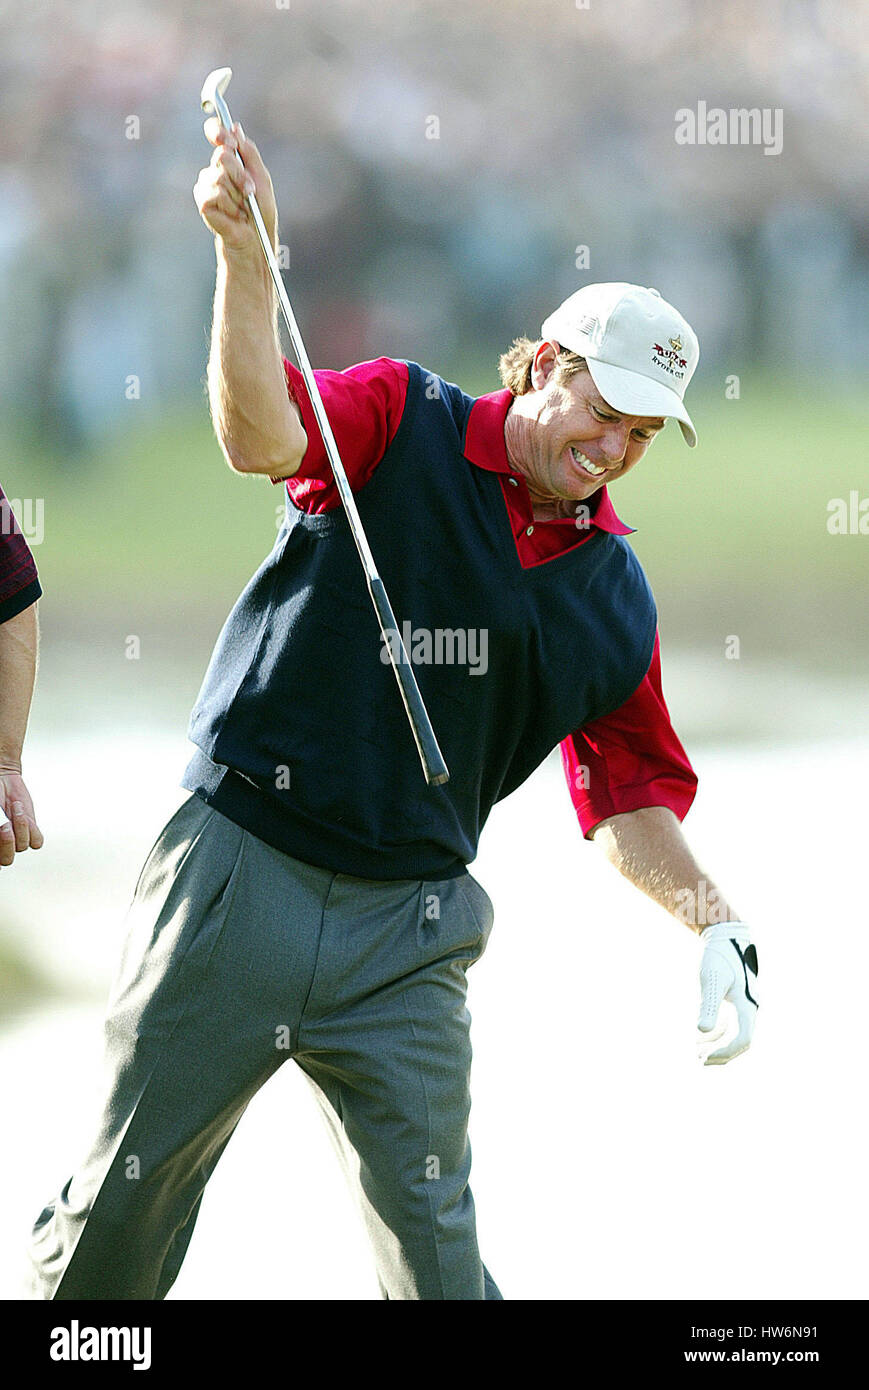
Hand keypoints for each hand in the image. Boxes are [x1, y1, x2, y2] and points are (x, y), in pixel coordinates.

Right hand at [0, 769, 43, 866]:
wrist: (2, 781)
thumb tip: (2, 828)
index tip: (1, 831)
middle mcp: (2, 845)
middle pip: (6, 860)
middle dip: (6, 844)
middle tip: (4, 825)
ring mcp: (16, 840)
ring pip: (22, 846)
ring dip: (19, 825)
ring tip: (14, 805)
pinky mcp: (31, 833)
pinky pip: (36, 842)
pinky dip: (32, 828)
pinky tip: (24, 815)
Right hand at [193, 118, 278, 254]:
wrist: (255, 238)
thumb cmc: (260, 209)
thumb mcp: (261, 177)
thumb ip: (249, 152)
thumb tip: (235, 127)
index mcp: (230, 160)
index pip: (216, 134)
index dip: (218, 132)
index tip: (228, 138)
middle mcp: (215, 169)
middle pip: (222, 155)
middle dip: (240, 173)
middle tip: (249, 190)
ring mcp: (206, 185)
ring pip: (219, 176)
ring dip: (237, 193)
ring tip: (243, 207)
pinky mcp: (203, 202)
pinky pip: (215, 194)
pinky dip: (229, 206)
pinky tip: (234, 215)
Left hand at [697, 922, 757, 1064]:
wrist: (726, 935)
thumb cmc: (719, 956)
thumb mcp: (711, 980)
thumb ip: (708, 1005)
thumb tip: (702, 1030)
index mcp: (747, 1005)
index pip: (742, 1039)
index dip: (725, 1051)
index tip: (705, 1057)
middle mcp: (748, 1007)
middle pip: (741, 1040)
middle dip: (722, 1054)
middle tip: (700, 1061)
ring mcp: (743, 1004)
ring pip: (735, 1034)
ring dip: (718, 1045)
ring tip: (697, 1053)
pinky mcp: (735, 999)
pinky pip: (730, 1024)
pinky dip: (716, 1033)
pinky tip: (700, 1036)